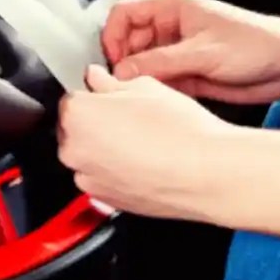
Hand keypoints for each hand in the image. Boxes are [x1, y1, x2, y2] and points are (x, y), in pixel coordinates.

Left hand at [58, 66, 235, 219]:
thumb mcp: (145, 87)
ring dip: (102, 149)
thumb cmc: (180, 131)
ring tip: (140, 142)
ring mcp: (87, 178)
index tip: (110, 98)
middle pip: (74, 129)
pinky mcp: (104, 200)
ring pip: (86, 156)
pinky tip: (142, 163)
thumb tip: (96, 79)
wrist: (207, 174)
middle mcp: (74, 148)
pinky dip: (113, 172)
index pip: (72, 98)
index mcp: (78, 114)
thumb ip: (110, 82)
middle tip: (130, 119)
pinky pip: (99, 179)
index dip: (94, 97)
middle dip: (94, 123)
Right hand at [101, 0, 279, 103]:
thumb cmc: (257, 44)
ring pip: (141, 66)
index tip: (113, 60)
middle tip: (126, 83)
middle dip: (124, 63)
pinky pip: (159, 83)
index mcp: (172, 8)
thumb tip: (123, 71)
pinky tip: (163, 100)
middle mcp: (172, 28)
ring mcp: (178, 52)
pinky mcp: (187, 74)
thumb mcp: (204, 52)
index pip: (124, 14)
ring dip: (140, 81)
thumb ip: (160, 62)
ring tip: (146, 94)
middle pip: (128, 42)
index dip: (113, 36)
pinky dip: (156, 92)